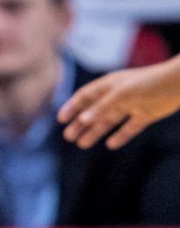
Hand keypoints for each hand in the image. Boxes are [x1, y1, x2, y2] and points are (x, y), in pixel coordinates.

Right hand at [58, 60, 179, 148]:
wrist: (179, 83)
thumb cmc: (148, 83)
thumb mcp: (121, 93)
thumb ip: (101, 107)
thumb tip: (82, 121)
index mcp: (109, 85)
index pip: (85, 96)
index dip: (72, 107)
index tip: (61, 119)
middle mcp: (118, 95)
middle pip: (94, 111)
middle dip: (80, 124)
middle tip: (68, 137)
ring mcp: (132, 105)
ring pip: (109, 121)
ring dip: (95, 132)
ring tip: (82, 145)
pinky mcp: (145, 114)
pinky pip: (129, 128)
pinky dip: (120, 136)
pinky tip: (111, 145)